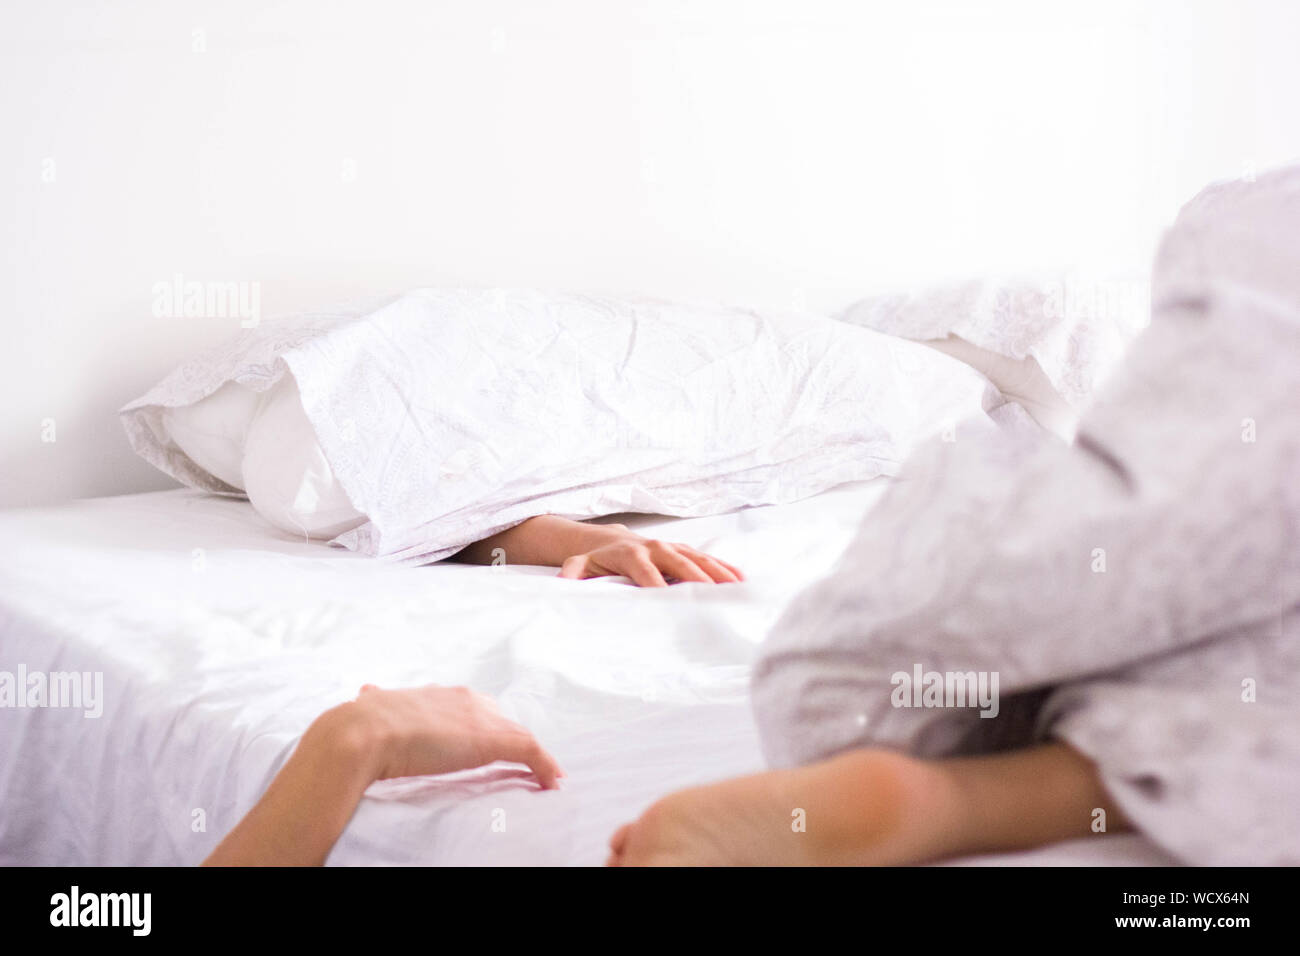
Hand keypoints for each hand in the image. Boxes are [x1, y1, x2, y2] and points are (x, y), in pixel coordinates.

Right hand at [341, 684, 562, 788]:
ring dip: (532, 756)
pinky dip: (545, 766)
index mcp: (436, 695)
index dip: (479, 727)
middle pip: (498, 719)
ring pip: (518, 734)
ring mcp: (479, 718)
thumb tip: (364, 693)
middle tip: (512, 765)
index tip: (480, 744)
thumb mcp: (372, 711)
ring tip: (542, 775)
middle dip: (506, 739)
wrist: (362, 733)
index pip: (469, 708)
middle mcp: (462, 699)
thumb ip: (375, 704)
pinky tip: (552, 781)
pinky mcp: (493, 739)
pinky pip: (530, 751)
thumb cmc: (359, 727)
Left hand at [558, 536, 744, 586]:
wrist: (610, 540)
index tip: (670, 603)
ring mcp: (673, 547)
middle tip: (714, 596)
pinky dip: (724, 568)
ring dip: (718, 573)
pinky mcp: (684, 549)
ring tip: (738, 588)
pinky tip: (741, 580)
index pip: (646, 572)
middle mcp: (655, 547)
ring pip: (699, 558)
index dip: (658, 586)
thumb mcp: (579, 566)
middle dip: (696, 579)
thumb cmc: (597, 560)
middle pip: (680, 563)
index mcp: (631, 554)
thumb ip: (572, 575)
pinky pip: (707, 558)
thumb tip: (563, 584)